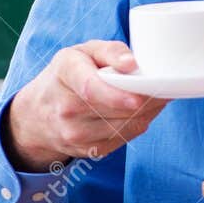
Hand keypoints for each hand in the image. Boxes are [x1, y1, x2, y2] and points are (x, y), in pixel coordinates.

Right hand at [3, 40, 170, 171]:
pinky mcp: (88, 151)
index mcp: (64, 73)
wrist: (37, 114)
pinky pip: (125, 138)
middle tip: (166, 88)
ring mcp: (74, 134)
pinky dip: (139, 123)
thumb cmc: (68, 76)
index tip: (139, 97)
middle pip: (115, 110)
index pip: (90, 88)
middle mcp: (65, 108)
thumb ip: (110, 51)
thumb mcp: (83, 52)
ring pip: (125, 126)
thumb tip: (132, 64)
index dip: (117, 95)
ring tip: (158, 97)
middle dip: (146, 100)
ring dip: (148, 112)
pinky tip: (142, 111)